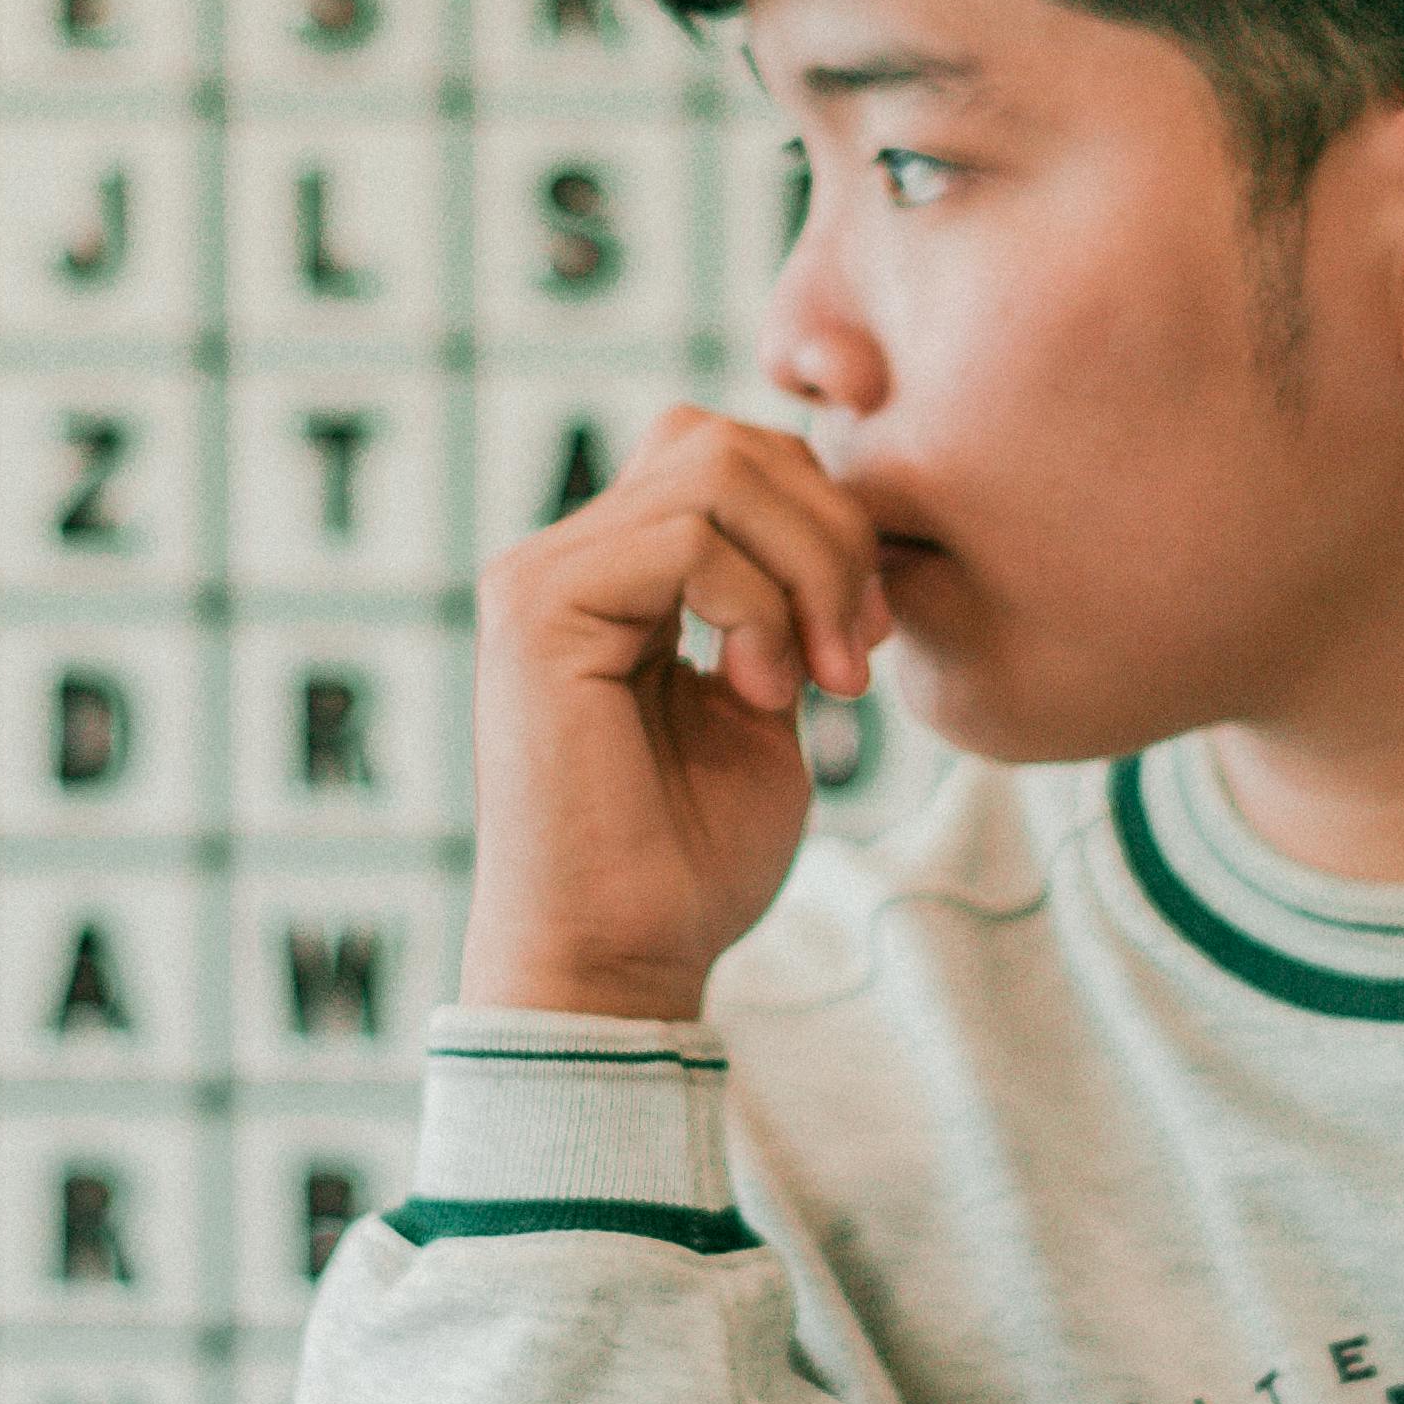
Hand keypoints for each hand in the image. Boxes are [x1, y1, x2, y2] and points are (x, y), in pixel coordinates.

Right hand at [457, 404, 898, 1019]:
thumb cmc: (690, 860)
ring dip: (806, 570)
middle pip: (726, 440)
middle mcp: (566, 558)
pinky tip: (765, 694)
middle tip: (857, 652)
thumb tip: (837, 522)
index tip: (868, 636)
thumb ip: (783, 604)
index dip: (824, 520)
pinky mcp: (536, 611)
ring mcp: (540, 577)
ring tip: (817, 681)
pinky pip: (686, 539)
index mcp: (617, 575)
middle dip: (830, 531)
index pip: (731, 458)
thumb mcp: (765, 704)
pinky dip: (760, 608)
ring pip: (715, 470)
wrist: (621, 963)